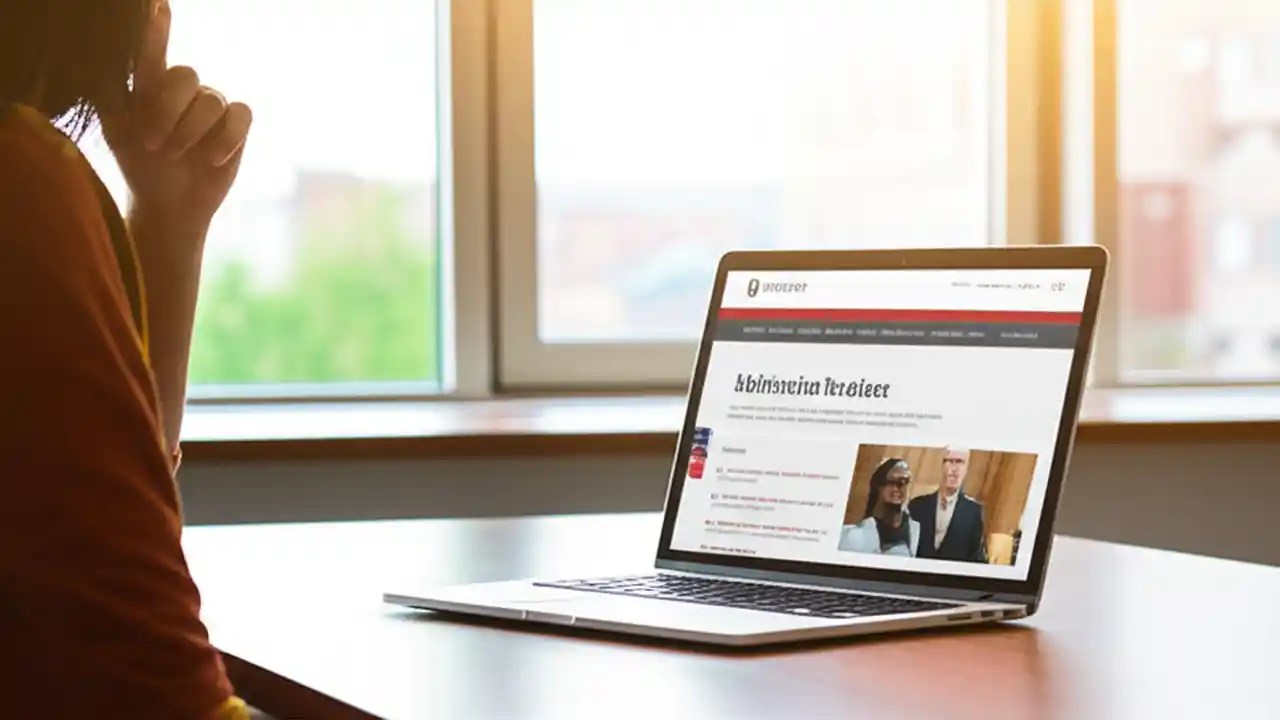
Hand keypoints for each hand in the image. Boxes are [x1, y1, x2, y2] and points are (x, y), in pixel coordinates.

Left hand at [102, 0, 252, 237]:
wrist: (169, 205)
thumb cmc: (140, 166)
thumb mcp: (116, 131)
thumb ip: (109, 94)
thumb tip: (98, 62)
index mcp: (152, 86)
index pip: (153, 50)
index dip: (157, 27)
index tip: (158, 4)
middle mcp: (185, 90)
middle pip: (185, 76)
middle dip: (168, 112)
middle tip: (153, 143)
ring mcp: (213, 107)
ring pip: (210, 101)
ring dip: (191, 133)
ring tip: (179, 156)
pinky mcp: (237, 126)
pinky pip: (240, 116)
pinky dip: (226, 138)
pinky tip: (212, 158)